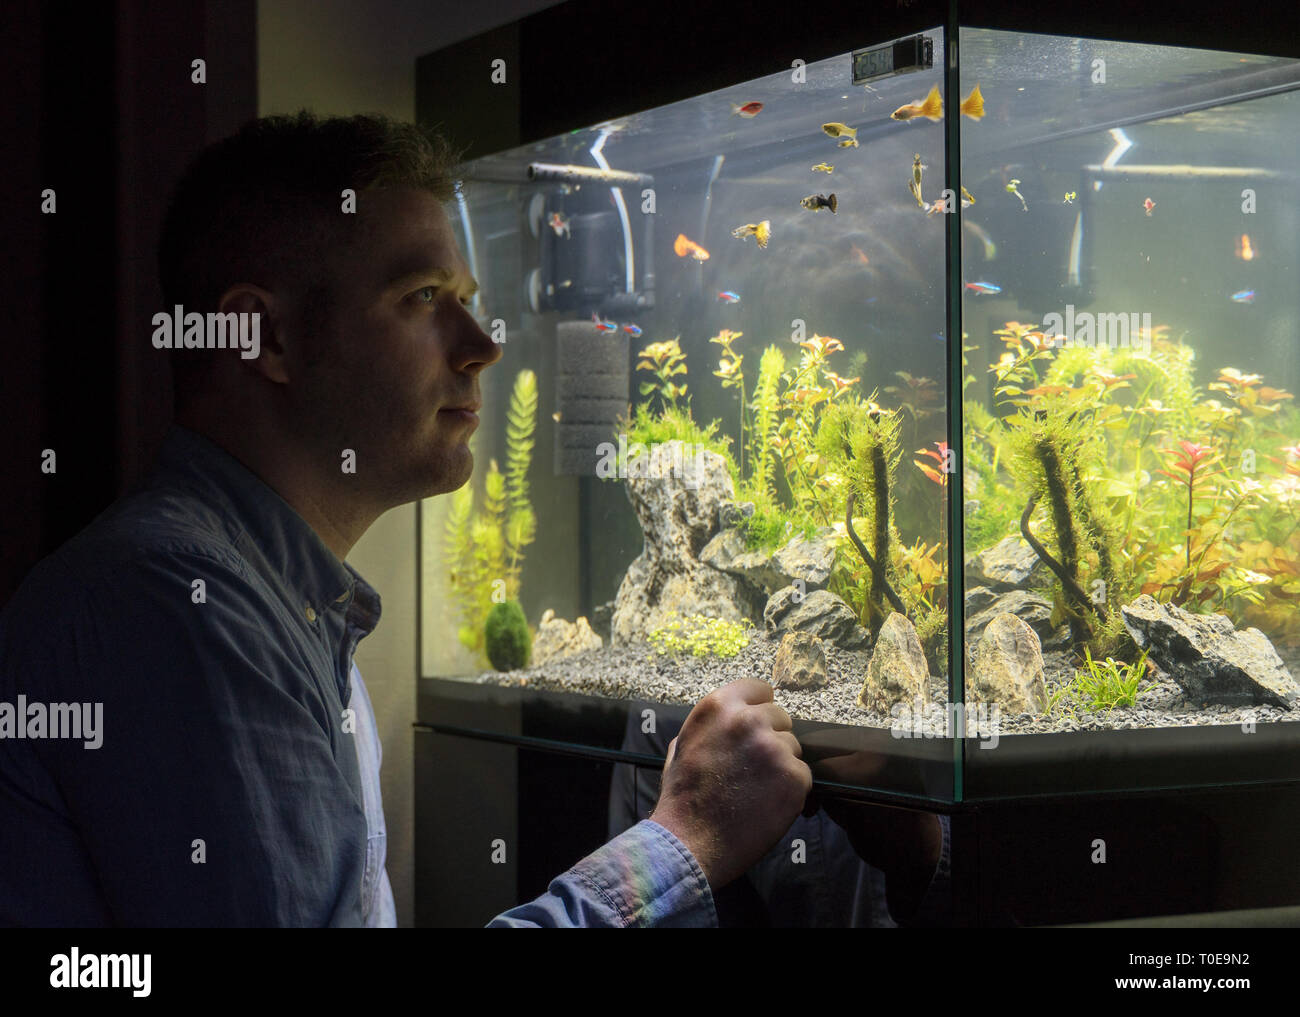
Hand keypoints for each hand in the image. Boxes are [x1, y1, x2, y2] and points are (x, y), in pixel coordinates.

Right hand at [650, 678, 810, 889]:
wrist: (689, 842)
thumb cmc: (682, 797)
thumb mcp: (681, 746)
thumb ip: (709, 726)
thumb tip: (727, 718)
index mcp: (719, 706)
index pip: (760, 688)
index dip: (758, 708)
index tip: (756, 726)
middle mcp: (749, 720)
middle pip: (780, 717)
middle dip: (770, 738)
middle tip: (752, 767)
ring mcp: (774, 748)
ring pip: (792, 747)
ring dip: (780, 765)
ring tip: (755, 789)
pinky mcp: (794, 777)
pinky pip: (802, 774)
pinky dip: (790, 790)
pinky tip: (766, 803)